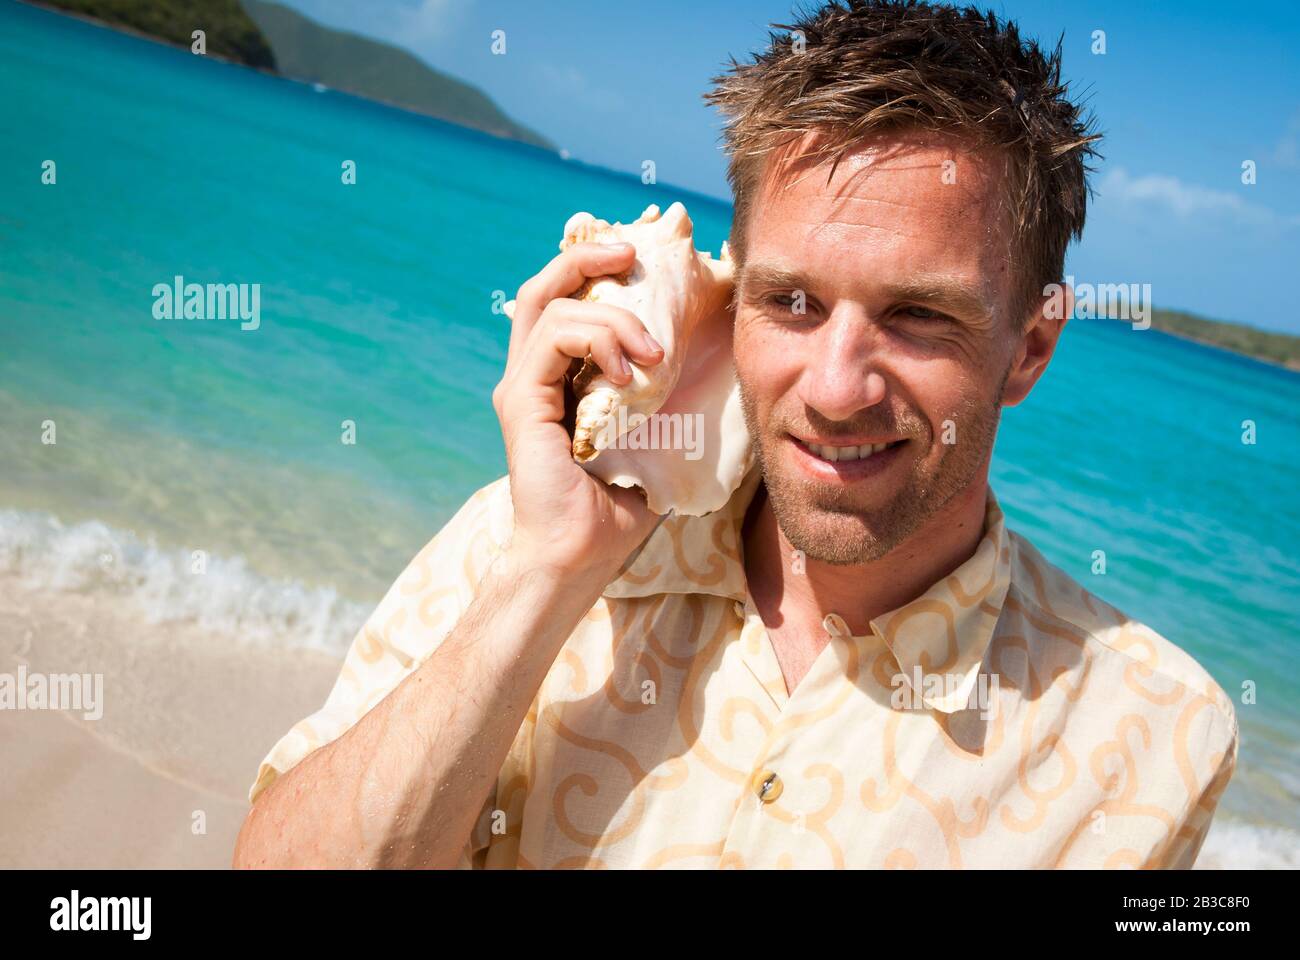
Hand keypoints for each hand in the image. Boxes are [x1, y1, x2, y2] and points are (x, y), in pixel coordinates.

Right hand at [494, 241, 667, 579]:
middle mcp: (533, 376)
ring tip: (653, 354)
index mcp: (558, 381)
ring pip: (553, 305)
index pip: (568, 304)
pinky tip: (630, 372)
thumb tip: (718, 368)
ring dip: (613, 316)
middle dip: (589, 256)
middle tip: (634, 251)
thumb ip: (662, 399)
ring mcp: (522, 386)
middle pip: (544, 287)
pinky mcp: (520, 401)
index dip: (598, 271)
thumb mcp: (651, 439)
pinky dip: (596, 339)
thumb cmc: (616, 512)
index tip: (644, 264)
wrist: (577, 558)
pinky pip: (552, 338)